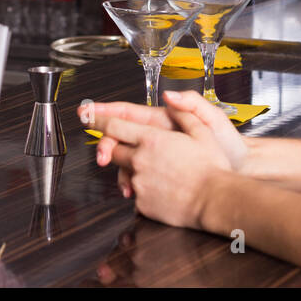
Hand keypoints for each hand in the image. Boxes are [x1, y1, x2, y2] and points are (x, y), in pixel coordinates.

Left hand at [96, 94, 233, 229]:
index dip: (97, 119)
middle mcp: (140, 160)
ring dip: (132, 169)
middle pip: (114, 150)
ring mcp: (139, 183)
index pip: (114, 126)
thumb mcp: (202, 131)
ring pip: (124, 172)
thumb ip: (184, 111)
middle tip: (129, 148)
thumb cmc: (212, 167)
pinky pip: (135, 193)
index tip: (85, 114)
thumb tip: (170, 97)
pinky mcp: (142, 203)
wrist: (215, 201)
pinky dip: (143, 189)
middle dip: (116, 147)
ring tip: (157, 172)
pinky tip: (162, 188)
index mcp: (152, 139)